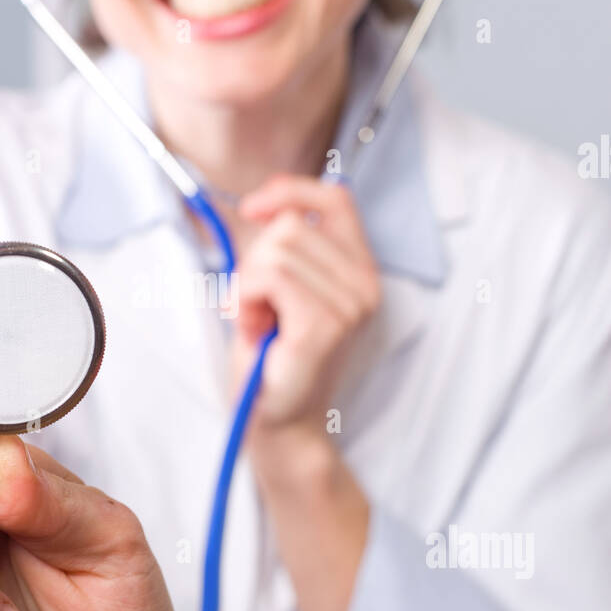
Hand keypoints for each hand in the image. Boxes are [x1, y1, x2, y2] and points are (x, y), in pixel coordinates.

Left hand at [232, 174, 380, 439]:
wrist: (274, 419)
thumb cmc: (273, 356)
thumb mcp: (280, 288)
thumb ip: (284, 247)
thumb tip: (264, 203)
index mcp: (359, 269)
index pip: (336, 198)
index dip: (291, 191)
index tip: (253, 207)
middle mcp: (364, 285)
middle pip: (292, 225)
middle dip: (255, 259)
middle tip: (254, 303)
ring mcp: (350, 305)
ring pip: (276, 251)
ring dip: (247, 284)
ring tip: (257, 321)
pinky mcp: (325, 324)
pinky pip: (270, 277)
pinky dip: (246, 297)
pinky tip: (252, 327)